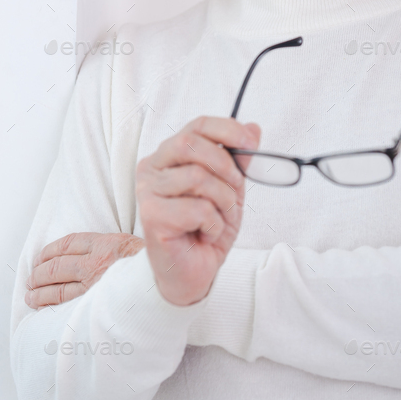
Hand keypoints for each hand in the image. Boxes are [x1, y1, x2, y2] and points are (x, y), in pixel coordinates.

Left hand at [25, 232, 144, 308]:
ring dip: (39, 291)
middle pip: (58, 266)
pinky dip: (51, 306)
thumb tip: (103, 252)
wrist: (171, 284)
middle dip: (40, 272)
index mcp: (107, 244)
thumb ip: (117, 248)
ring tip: (31, 295)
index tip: (42, 256)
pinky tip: (42, 308)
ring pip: (57, 288)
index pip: (69, 244)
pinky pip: (67, 305)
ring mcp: (94, 285)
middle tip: (32, 278)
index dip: (51, 250)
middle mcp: (96, 263)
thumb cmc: (156, 268)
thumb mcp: (136, 246)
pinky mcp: (95, 304)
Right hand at [135, 116, 260, 306]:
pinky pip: (197, 209)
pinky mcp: (151, 217)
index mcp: (168, 155)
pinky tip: (207, 234)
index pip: (197, 126)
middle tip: (236, 188)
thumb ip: (238, 159)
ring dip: (222, 201)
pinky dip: (214, 224)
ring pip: (197, 177)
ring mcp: (147, 192)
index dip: (227, 129)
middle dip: (224, 165)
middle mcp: (151, 169)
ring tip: (220, 218)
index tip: (251, 142)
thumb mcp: (230, 188)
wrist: (192, 273)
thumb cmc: (206, 228)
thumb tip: (253, 128)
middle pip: (189, 144)